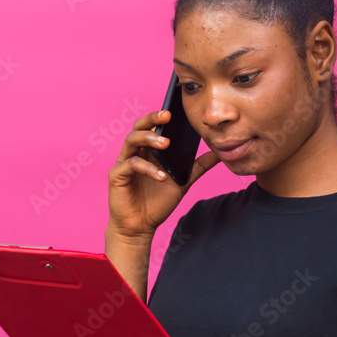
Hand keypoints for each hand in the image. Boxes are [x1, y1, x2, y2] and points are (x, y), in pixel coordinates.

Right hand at [107, 110, 219, 237]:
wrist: (141, 226)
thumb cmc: (157, 203)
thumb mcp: (183, 182)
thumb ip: (198, 167)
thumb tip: (218, 154)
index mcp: (148, 151)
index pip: (152, 127)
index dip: (160, 116)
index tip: (175, 109)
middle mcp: (134, 153)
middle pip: (138, 127)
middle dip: (152, 119)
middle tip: (167, 116)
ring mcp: (124, 163)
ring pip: (132, 140)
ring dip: (149, 139)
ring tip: (167, 144)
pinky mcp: (117, 176)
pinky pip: (131, 165)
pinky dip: (147, 168)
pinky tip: (162, 176)